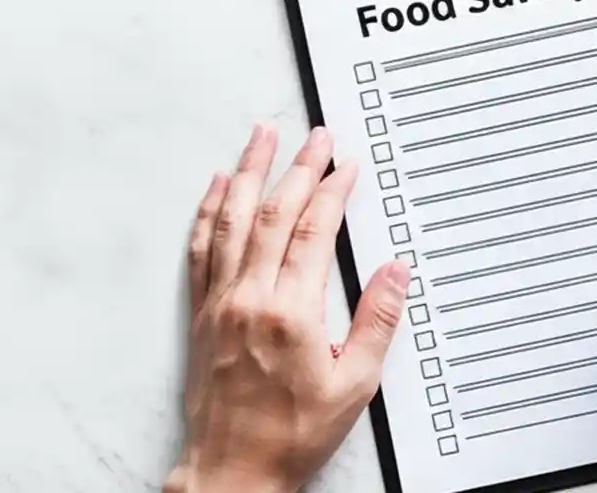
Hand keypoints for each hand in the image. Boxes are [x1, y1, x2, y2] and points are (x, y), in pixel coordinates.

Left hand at [166, 124, 409, 492]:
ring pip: (234, 220)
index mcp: (292, 312)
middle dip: (298, 168)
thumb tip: (396, 271)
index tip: (345, 165)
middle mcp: (250, 298)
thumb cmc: (292, 433)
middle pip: (275, 214)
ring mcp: (220, 303)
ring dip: (250, 172)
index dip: (332, 190)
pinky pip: (202, 249)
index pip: (314, 231)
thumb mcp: (354, 384)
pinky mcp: (200, 313)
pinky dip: (209, 211)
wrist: (232, 469)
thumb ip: (377, 321)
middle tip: (315, 136)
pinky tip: (219, 186)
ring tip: (261, 136)